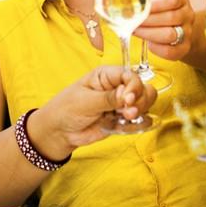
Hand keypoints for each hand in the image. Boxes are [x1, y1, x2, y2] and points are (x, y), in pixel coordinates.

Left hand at [31, 66, 156, 157]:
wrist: (60, 132)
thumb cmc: (67, 109)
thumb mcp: (85, 101)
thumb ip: (108, 98)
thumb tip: (127, 94)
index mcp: (106, 75)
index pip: (130, 74)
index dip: (134, 86)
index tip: (128, 99)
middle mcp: (117, 87)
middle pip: (142, 87)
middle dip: (140, 100)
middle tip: (128, 112)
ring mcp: (121, 103)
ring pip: (145, 102)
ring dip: (140, 110)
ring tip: (126, 118)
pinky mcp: (122, 118)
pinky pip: (140, 119)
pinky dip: (138, 123)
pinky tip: (125, 125)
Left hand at [133, 0, 193, 61]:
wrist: (179, 29)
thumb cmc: (162, 13)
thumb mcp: (158, 2)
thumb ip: (145, 2)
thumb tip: (125, 5)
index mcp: (182, 0)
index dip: (156, 3)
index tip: (139, 6)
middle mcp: (187, 15)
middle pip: (170, 17)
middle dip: (147, 20)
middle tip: (131, 21)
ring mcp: (188, 33)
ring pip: (169, 35)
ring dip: (148, 33)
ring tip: (135, 31)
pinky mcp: (184, 49)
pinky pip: (170, 52)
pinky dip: (156, 48)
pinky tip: (148, 43)